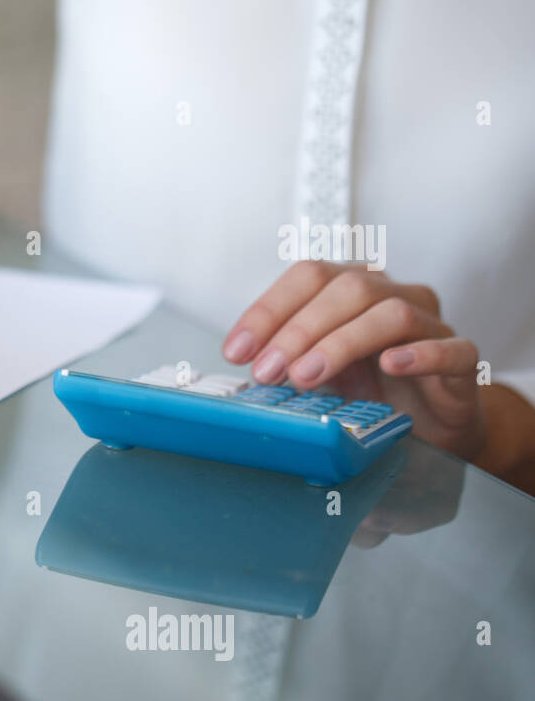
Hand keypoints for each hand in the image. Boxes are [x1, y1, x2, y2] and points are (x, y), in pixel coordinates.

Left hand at [222, 260, 484, 458]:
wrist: (428, 424)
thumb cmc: (370, 389)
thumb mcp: (316, 370)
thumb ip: (285, 359)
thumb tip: (241, 362)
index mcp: (352, 289)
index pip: (308, 277)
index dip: (268, 310)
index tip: (237, 350)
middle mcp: (392, 296)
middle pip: (348, 289)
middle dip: (298, 330)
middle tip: (267, 371)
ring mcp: (431, 324)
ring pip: (392, 313)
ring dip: (342, 343)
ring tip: (306, 377)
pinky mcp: (462, 359)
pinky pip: (450, 348)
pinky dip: (420, 354)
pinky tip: (391, 365)